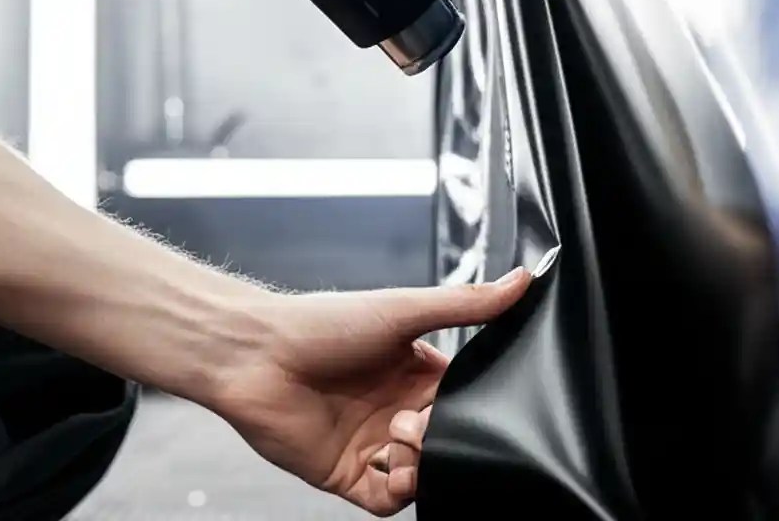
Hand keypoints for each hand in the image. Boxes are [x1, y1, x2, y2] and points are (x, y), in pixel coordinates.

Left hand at [213, 267, 531, 516]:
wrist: (256, 355)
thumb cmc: (322, 324)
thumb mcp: (405, 309)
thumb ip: (467, 303)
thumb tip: (522, 280)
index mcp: (415, 372)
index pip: (463, 402)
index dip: (471, 408)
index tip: (466, 403)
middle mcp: (396, 409)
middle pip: (446, 442)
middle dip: (443, 439)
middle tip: (417, 421)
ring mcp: (372, 443)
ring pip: (422, 474)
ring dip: (421, 465)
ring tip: (397, 439)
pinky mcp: (346, 473)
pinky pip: (387, 499)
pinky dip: (398, 491)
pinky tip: (390, 467)